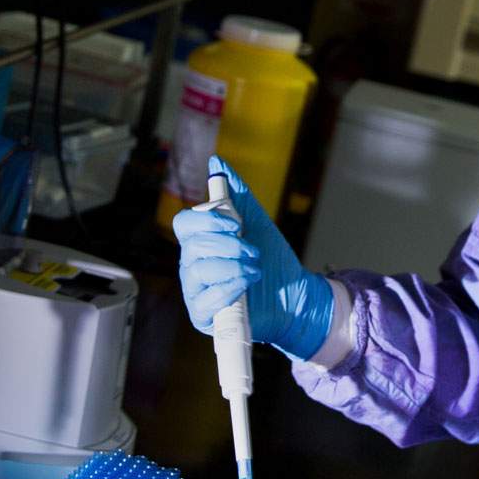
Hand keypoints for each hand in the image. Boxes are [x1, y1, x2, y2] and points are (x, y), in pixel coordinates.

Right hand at [172, 154, 333, 360]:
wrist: (295, 294)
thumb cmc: (272, 260)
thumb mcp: (257, 222)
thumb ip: (237, 195)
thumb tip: (217, 163)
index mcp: (200, 241)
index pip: (184, 223)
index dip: (207, 219)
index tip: (236, 223)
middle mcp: (192, 265)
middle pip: (192, 246)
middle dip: (229, 245)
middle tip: (253, 250)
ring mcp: (196, 291)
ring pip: (198, 271)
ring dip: (233, 266)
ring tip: (255, 269)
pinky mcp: (203, 316)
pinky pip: (204, 300)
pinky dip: (230, 288)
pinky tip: (247, 285)